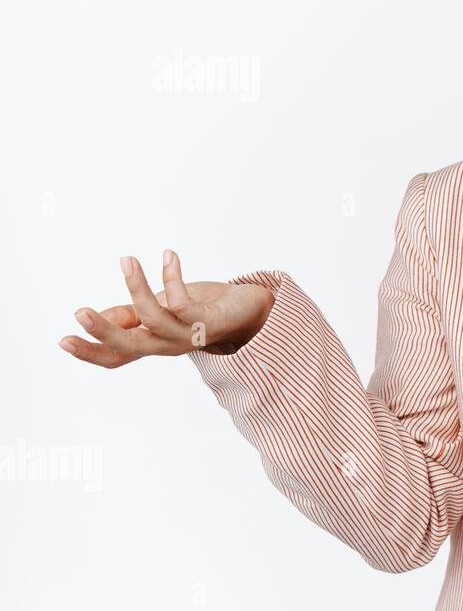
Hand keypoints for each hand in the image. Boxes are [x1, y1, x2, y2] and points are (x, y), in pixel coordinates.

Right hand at [59, 250, 275, 367]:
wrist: (252, 310)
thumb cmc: (204, 309)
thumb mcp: (163, 311)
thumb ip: (134, 317)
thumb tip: (103, 318)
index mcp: (153, 343)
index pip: (117, 355)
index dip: (90, 352)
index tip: (62, 340)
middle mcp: (169, 345)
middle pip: (130, 347)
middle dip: (104, 331)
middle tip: (80, 312)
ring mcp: (189, 335)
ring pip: (154, 320)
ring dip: (137, 288)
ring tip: (127, 260)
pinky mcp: (208, 321)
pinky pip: (184, 302)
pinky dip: (173, 277)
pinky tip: (169, 255)